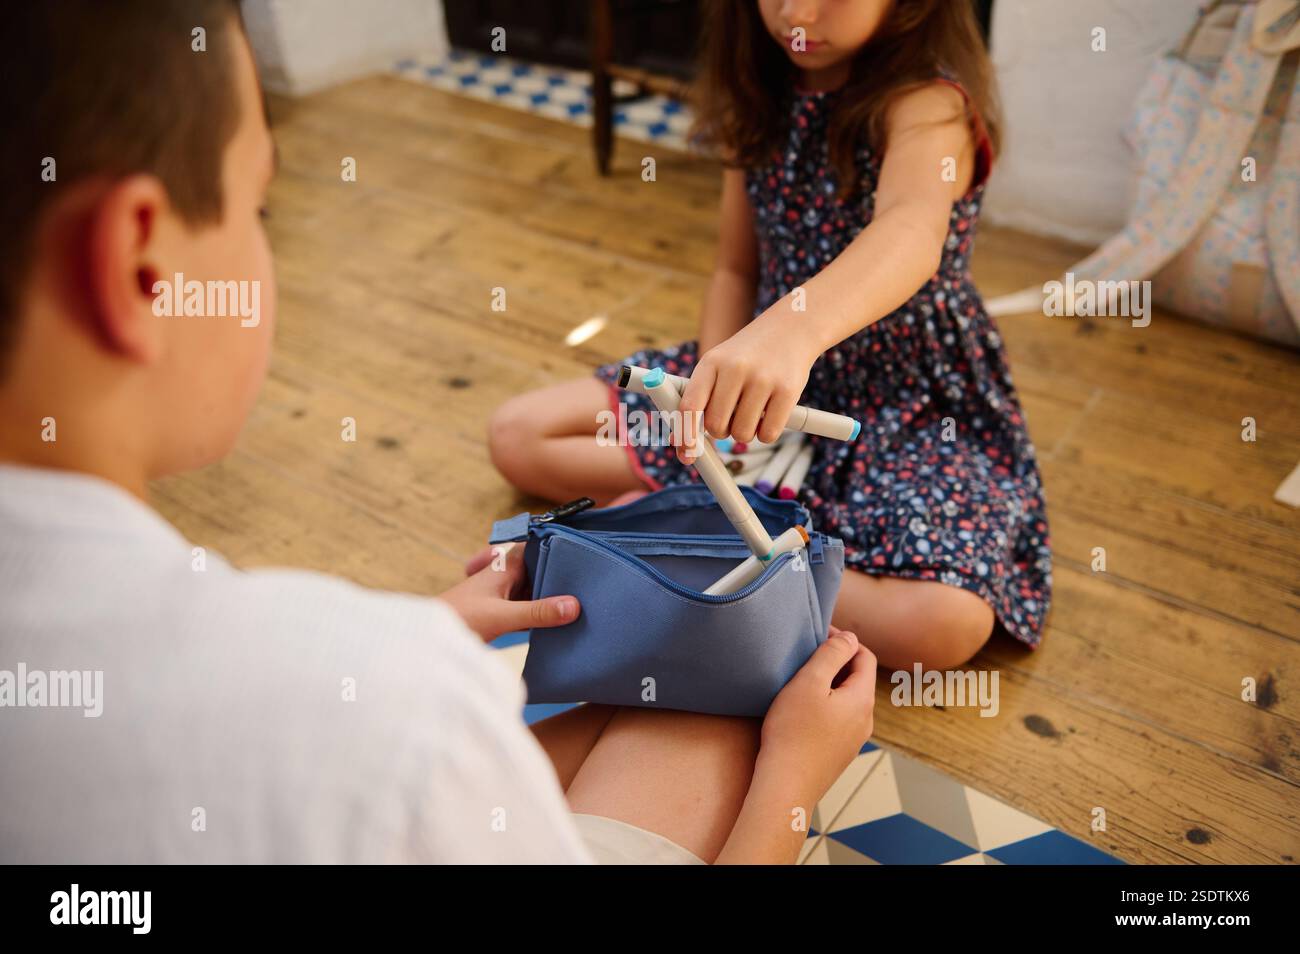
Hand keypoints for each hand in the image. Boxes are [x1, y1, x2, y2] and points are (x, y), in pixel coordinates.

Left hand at [440, 542, 579, 641]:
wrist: (428, 640)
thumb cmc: (458, 619)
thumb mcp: (502, 616)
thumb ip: (537, 612)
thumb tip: (574, 605)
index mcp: (505, 567)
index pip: (537, 546)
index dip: (558, 544)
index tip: (584, 547)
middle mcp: (506, 577)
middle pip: (541, 568)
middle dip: (562, 573)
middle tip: (593, 578)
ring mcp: (504, 595)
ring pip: (536, 590)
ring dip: (554, 595)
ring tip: (586, 599)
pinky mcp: (502, 614)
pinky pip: (530, 609)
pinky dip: (543, 613)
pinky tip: (562, 622)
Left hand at [676, 309, 817, 463]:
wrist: (791, 328)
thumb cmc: (746, 356)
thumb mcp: (718, 365)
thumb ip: (699, 398)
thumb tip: (679, 443)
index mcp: (711, 362)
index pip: (689, 406)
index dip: (685, 435)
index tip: (686, 454)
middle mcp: (735, 368)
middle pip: (716, 426)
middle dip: (721, 431)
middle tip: (730, 418)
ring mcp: (763, 379)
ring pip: (742, 434)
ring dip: (745, 432)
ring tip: (751, 411)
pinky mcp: (788, 390)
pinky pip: (768, 434)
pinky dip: (766, 433)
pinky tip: (769, 415)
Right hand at [758, 626, 875, 803]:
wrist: (785, 786)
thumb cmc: (793, 731)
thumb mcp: (810, 681)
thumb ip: (832, 653)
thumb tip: (849, 637)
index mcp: (862, 700)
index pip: (865, 657)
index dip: (844, 640)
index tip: (819, 634)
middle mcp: (865, 721)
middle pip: (857, 679)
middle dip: (836, 663)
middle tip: (806, 657)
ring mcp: (853, 741)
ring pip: (847, 701)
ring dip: (829, 686)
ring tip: (800, 682)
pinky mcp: (838, 754)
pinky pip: (838, 721)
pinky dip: (824, 707)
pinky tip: (800, 712)